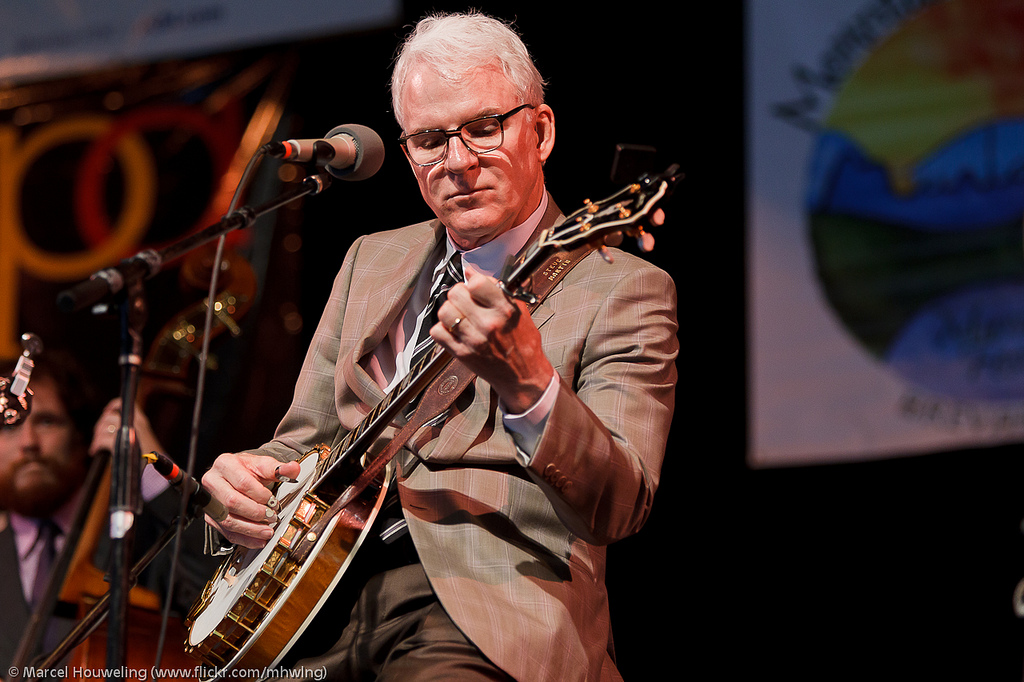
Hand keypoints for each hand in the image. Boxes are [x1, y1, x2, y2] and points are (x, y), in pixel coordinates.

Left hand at [89, 398, 162, 457]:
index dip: (112, 406)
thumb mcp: (140, 438)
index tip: (106, 412)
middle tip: (97, 435)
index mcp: (141, 421)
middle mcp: (135, 423)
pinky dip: (96, 445)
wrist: (154, 467)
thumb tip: (107, 428)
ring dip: (97, 436)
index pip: (123, 404)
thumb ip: (127, 430)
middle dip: (100, 425)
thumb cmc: (147, 457)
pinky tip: (95, 451)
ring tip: (96, 446)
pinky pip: (102, 440)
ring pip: (104, 427)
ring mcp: (129, 432)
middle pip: (109, 416)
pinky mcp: (121, 443)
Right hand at [201, 453, 300, 547]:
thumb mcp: (263, 465)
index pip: (243, 483)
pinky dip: (244, 539)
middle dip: (255, 513)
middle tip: (272, 516)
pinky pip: (226, 532)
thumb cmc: (247, 470)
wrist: (236, 475)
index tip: (273, 501)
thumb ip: (278, 468)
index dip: (260, 495)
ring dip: (251, 529)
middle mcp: (213, 482)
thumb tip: (293, 469)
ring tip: (268, 531)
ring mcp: (210, 501)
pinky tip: (258, 540)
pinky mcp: (211, 517)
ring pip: (227, 520)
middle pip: (232, 502)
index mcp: (225, 464)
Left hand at [431, 264, 554, 413]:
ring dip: (450, 310)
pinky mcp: (461, 354)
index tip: (476, 286)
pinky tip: (454, 329)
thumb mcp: (520, 312)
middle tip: (466, 301)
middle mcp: (488, 325)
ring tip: (460, 315)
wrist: (523, 376)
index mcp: (504, 311)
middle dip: (460, 294)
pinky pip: (438, 332)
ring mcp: (473, 340)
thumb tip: (472, 273)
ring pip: (444, 312)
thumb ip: (497, 290)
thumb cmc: (524, 344)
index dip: (473, 281)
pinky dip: (443, 328)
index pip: (476, 283)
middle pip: (456, 294)